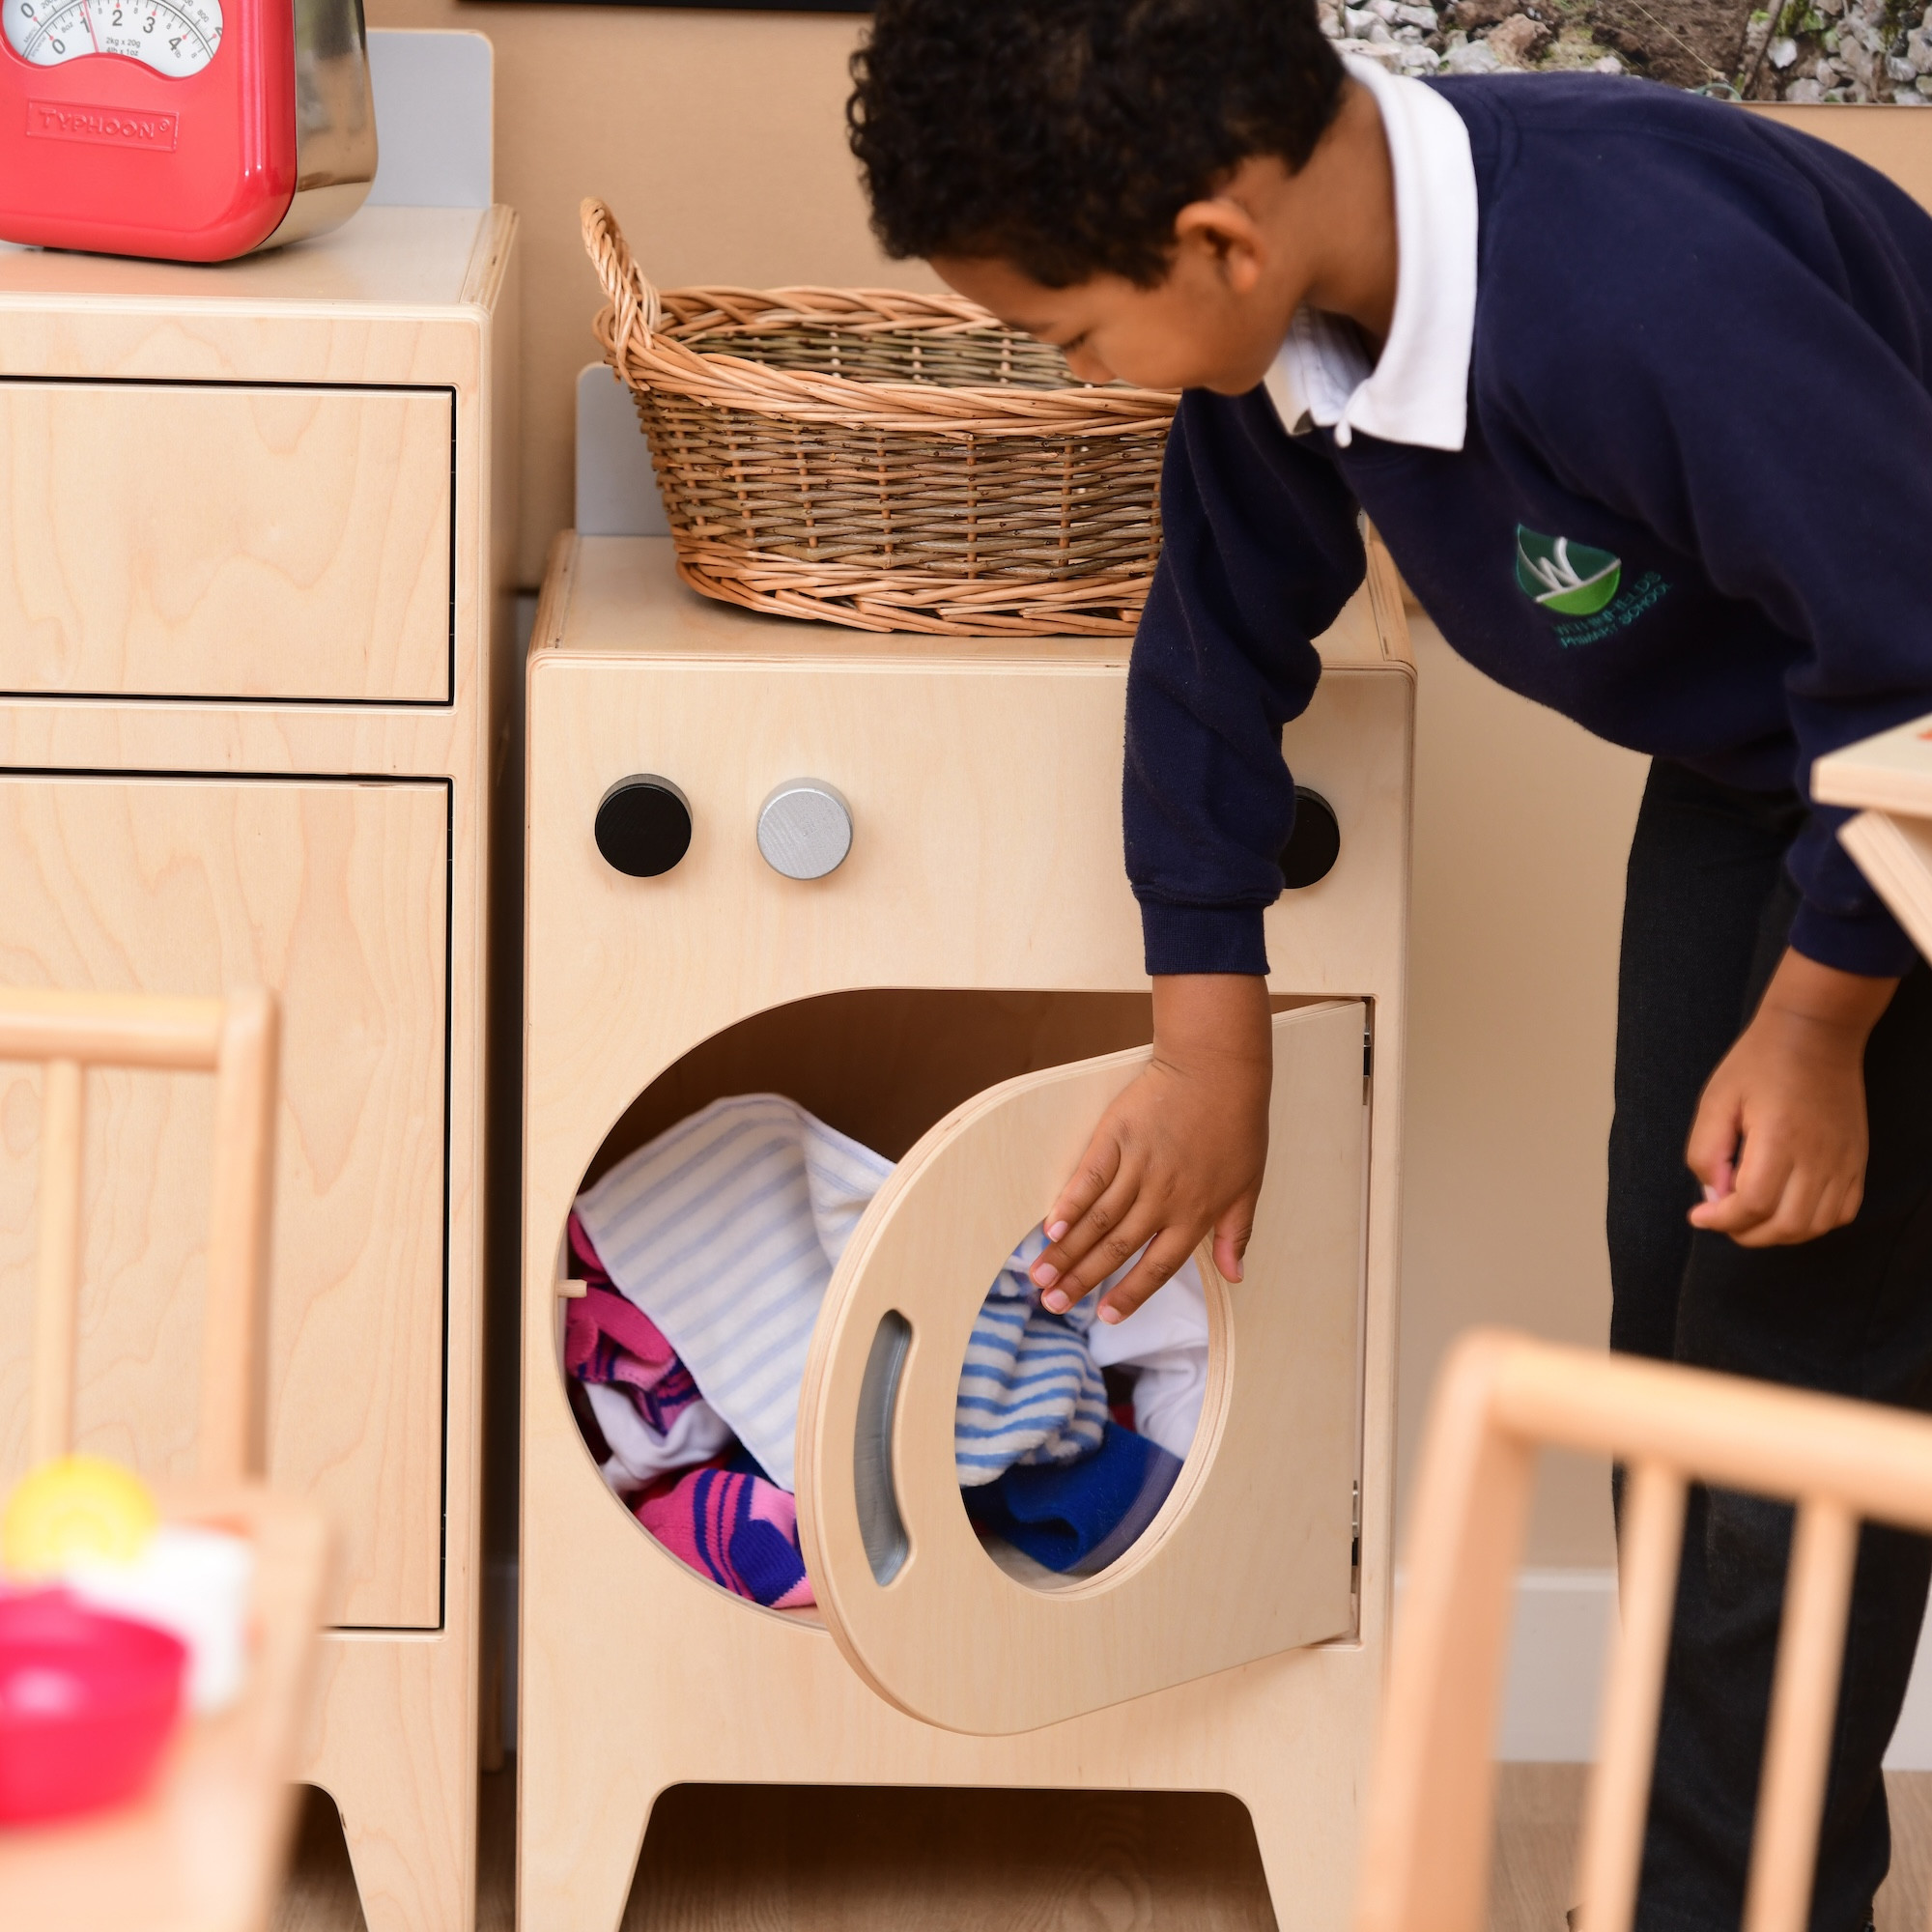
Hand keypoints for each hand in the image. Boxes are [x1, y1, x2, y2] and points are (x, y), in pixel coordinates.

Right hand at [1028, 974, 1270, 1323]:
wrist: (1217, 1069)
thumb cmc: (1237, 1126)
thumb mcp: (1248, 1185)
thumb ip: (1234, 1233)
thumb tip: (1236, 1276)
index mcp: (1194, 1214)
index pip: (1157, 1266)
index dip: (1129, 1295)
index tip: (1104, 1318)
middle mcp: (1163, 1197)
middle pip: (1117, 1248)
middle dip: (1082, 1280)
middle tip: (1052, 1305)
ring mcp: (1138, 1167)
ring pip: (1097, 1219)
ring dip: (1066, 1250)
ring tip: (1039, 1276)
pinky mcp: (1117, 1137)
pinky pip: (1089, 1178)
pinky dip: (1069, 1203)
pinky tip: (1050, 1226)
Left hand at [1686, 947, 1896, 1246]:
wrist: (1815, 1034)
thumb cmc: (1758, 1063)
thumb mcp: (1715, 1100)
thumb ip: (1707, 1151)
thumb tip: (1714, 1195)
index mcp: (1779, 1139)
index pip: (1753, 1205)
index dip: (1722, 1219)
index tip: (1699, 1215)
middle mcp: (1818, 1156)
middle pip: (1786, 1225)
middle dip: (1746, 1233)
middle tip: (1722, 1219)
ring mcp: (1843, 1160)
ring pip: (1816, 1226)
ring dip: (1778, 1233)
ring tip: (1751, 1216)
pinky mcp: (1856, 1159)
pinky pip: (1843, 1211)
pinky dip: (1813, 1223)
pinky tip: (1787, 1207)